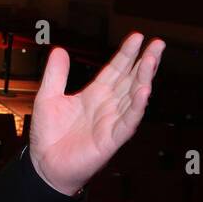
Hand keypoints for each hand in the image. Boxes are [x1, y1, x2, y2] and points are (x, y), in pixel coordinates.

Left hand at [28, 33, 164, 194]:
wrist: (43, 164)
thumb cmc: (48, 134)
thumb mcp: (48, 97)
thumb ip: (55, 75)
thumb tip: (59, 50)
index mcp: (95, 95)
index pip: (115, 70)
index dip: (126, 54)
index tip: (137, 37)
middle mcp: (107, 106)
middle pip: (130, 80)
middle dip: (145, 62)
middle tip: (158, 43)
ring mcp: (111, 122)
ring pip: (133, 98)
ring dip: (144, 79)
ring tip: (152, 60)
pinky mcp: (110, 140)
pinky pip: (127, 122)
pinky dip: (136, 107)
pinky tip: (144, 91)